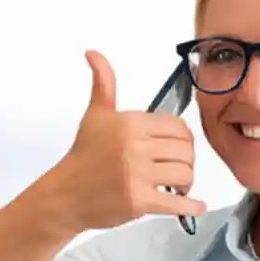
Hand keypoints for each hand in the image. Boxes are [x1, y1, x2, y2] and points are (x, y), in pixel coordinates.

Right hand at [29, 50, 206, 235]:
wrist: (65, 195)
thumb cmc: (83, 157)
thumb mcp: (96, 115)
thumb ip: (103, 83)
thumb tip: (94, 54)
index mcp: (131, 124)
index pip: (178, 127)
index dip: (184, 139)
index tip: (179, 147)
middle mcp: (135, 147)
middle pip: (185, 151)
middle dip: (186, 161)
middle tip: (178, 168)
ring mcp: (137, 176)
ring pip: (184, 175)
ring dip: (186, 183)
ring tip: (178, 186)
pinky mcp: (138, 202)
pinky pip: (176, 204)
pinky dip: (190, 206)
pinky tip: (194, 205)